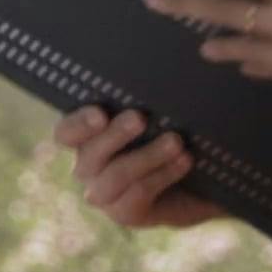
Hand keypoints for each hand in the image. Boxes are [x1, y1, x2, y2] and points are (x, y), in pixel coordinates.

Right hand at [55, 106, 227, 230]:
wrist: (204, 180)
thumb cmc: (179, 135)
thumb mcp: (165, 112)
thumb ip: (155, 96)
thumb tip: (170, 58)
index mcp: (88, 137)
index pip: (66, 133)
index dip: (78, 124)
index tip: (101, 114)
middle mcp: (89, 167)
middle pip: (88, 155)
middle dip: (114, 135)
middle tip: (140, 118)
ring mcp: (105, 194)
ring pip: (114, 176)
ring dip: (145, 157)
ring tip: (176, 141)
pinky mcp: (126, 213)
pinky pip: (136, 195)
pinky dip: (161, 175)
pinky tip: (185, 160)